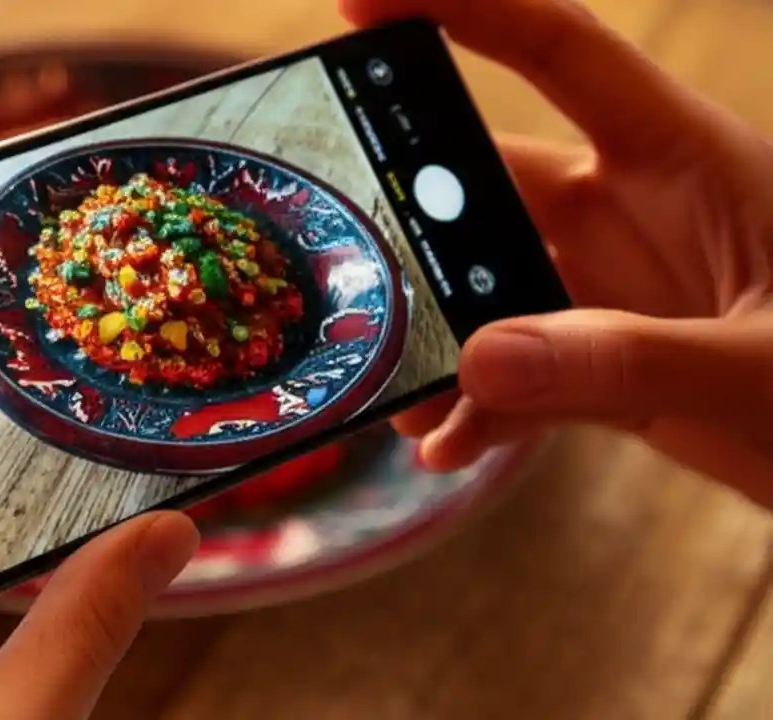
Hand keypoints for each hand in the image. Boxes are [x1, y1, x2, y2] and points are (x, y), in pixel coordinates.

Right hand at [342, 0, 772, 506]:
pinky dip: (478, 403)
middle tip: (342, 255)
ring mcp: (615, 288)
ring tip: (396, 389)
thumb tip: (477, 364)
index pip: (556, 51)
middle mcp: (634, 209)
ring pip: (489, 284)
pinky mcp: (609, 360)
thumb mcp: (758, 370)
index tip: (357, 2)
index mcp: (683, 159)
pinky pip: (519, 366)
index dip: (461, 9)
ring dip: (437, 332)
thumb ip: (623, 363)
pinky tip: (448, 445)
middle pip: (488, 182)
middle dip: (410, 216)